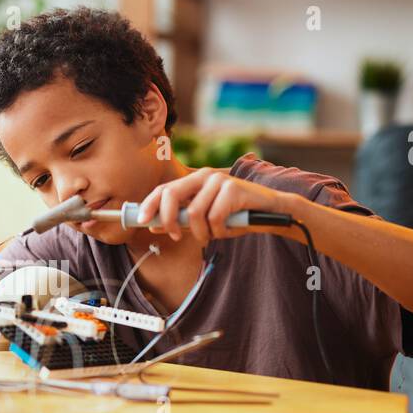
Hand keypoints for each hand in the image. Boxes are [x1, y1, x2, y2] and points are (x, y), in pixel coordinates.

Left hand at [135, 167, 291, 244]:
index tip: (141, 220)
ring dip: (201, 232)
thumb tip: (154, 224)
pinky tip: (226, 230)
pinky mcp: (234, 189)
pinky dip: (218, 231)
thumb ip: (182, 220)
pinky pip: (215, 217)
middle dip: (168, 219)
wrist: (271, 213)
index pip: (165, 189)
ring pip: (195, 213)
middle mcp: (205, 176)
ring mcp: (219, 180)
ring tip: (212, 235)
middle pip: (172, 194)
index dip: (150, 204)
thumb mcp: (206, 220)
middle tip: (175, 236)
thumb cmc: (236, 216)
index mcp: (195, 180)